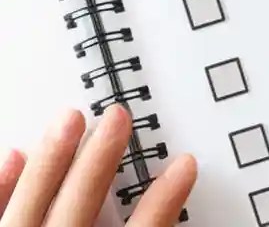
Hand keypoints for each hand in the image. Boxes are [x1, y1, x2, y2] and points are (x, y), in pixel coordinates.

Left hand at [0, 106, 195, 226]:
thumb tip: (181, 220)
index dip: (164, 200)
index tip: (184, 166)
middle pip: (82, 202)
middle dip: (100, 158)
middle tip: (117, 118)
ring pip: (35, 199)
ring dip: (53, 158)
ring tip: (69, 118)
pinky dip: (4, 183)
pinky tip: (16, 154)